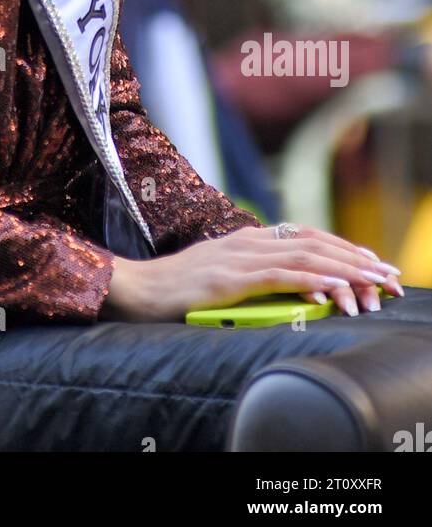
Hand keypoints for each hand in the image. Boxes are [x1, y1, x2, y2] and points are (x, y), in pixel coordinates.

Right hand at [100, 223, 404, 322]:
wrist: (136, 289)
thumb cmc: (176, 290)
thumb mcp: (222, 277)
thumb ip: (252, 276)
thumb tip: (291, 287)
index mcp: (247, 239)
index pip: (306, 237)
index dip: (342, 247)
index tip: (373, 261)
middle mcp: (247, 241)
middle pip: (313, 243)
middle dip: (355, 258)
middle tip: (389, 273)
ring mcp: (238, 257)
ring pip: (303, 257)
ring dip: (344, 269)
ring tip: (374, 281)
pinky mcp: (229, 278)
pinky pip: (278, 276)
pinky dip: (310, 280)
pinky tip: (332, 288)